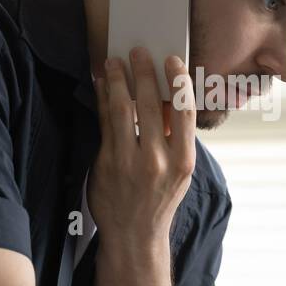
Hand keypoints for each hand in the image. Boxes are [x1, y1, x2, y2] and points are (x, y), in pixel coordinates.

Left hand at [88, 47, 196, 246]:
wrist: (134, 234)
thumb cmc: (160, 199)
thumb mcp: (180, 172)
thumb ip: (175, 138)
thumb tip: (169, 99)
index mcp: (182, 161)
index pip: (184, 113)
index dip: (178, 82)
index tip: (171, 60)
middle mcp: (157, 161)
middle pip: (151, 106)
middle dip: (143, 73)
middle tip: (138, 51)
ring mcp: (129, 162)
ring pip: (122, 111)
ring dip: (118, 81)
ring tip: (115, 61)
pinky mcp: (106, 164)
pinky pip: (104, 123)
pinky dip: (102, 100)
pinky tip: (102, 84)